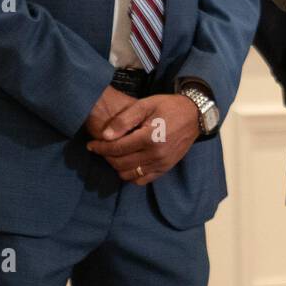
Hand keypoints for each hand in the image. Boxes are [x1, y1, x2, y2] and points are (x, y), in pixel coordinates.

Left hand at [85, 93, 200, 184]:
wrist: (195, 115)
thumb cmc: (168, 106)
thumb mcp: (145, 105)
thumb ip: (124, 119)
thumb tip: (106, 136)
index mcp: (150, 138)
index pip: (117, 149)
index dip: (100, 148)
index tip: (91, 144)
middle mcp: (156, 155)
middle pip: (121, 163)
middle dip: (106, 157)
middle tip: (101, 148)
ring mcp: (162, 164)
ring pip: (129, 174)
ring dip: (117, 167)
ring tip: (114, 155)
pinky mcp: (166, 168)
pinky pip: (142, 180)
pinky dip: (131, 175)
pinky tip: (128, 163)